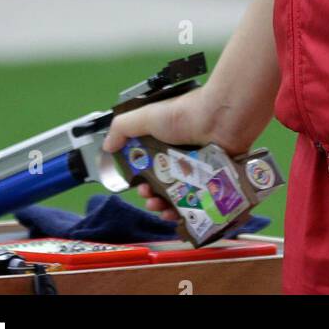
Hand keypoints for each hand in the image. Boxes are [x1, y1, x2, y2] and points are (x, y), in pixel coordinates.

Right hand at [101, 83, 238, 223]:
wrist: (222, 118)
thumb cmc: (186, 113)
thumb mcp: (147, 116)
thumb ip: (123, 127)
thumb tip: (107, 145)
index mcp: (166, 141)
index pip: (149, 167)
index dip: (141, 180)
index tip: (139, 186)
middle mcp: (182, 156)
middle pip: (162, 185)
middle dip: (151, 196)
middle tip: (150, 199)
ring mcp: (199, 169)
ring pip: (179, 196)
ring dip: (166, 206)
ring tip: (163, 208)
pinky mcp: (214, 179)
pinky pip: (200, 201)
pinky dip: (188, 210)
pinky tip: (180, 214)